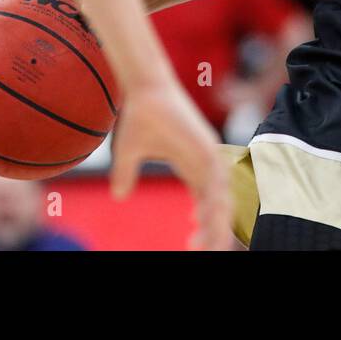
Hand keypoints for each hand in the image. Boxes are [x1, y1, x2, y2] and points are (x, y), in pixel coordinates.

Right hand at [110, 81, 233, 250]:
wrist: (145, 88)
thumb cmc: (141, 115)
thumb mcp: (129, 153)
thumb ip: (125, 174)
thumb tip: (119, 196)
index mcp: (194, 168)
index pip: (208, 205)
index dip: (205, 227)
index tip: (193, 246)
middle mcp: (207, 165)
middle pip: (219, 207)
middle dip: (214, 233)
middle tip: (202, 252)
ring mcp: (209, 156)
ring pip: (221, 198)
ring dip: (216, 224)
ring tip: (207, 247)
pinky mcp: (207, 146)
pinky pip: (215, 181)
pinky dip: (213, 202)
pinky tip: (204, 219)